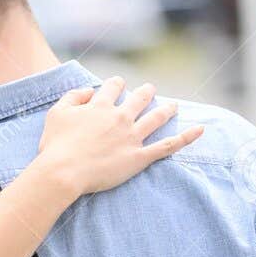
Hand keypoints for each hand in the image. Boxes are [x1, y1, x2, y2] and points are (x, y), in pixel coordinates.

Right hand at [32, 77, 204, 200]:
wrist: (63, 172)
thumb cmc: (55, 145)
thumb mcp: (56, 114)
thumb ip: (72, 97)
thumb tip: (87, 91)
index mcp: (100, 106)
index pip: (113, 86)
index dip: (116, 84)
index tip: (117, 85)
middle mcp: (120, 117)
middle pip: (139, 98)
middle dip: (145, 92)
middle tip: (149, 90)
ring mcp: (132, 137)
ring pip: (156, 118)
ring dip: (166, 109)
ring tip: (172, 106)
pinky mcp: (140, 157)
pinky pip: (168, 146)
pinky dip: (186, 138)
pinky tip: (200, 130)